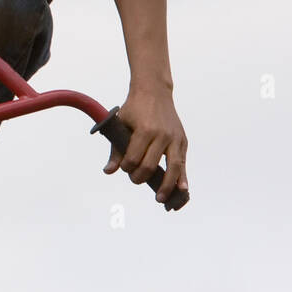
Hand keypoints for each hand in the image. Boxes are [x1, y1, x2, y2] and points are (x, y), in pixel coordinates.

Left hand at [103, 83, 188, 204]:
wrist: (154, 91)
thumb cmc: (134, 109)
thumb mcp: (121, 125)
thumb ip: (116, 149)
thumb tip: (109, 171)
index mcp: (144, 130)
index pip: (133, 158)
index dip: (127, 168)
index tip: (125, 168)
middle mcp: (162, 135)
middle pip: (151, 165)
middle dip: (141, 177)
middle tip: (136, 180)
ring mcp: (175, 138)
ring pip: (172, 167)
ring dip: (167, 185)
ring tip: (161, 199)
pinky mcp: (182, 140)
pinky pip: (182, 162)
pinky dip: (182, 177)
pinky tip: (182, 190)